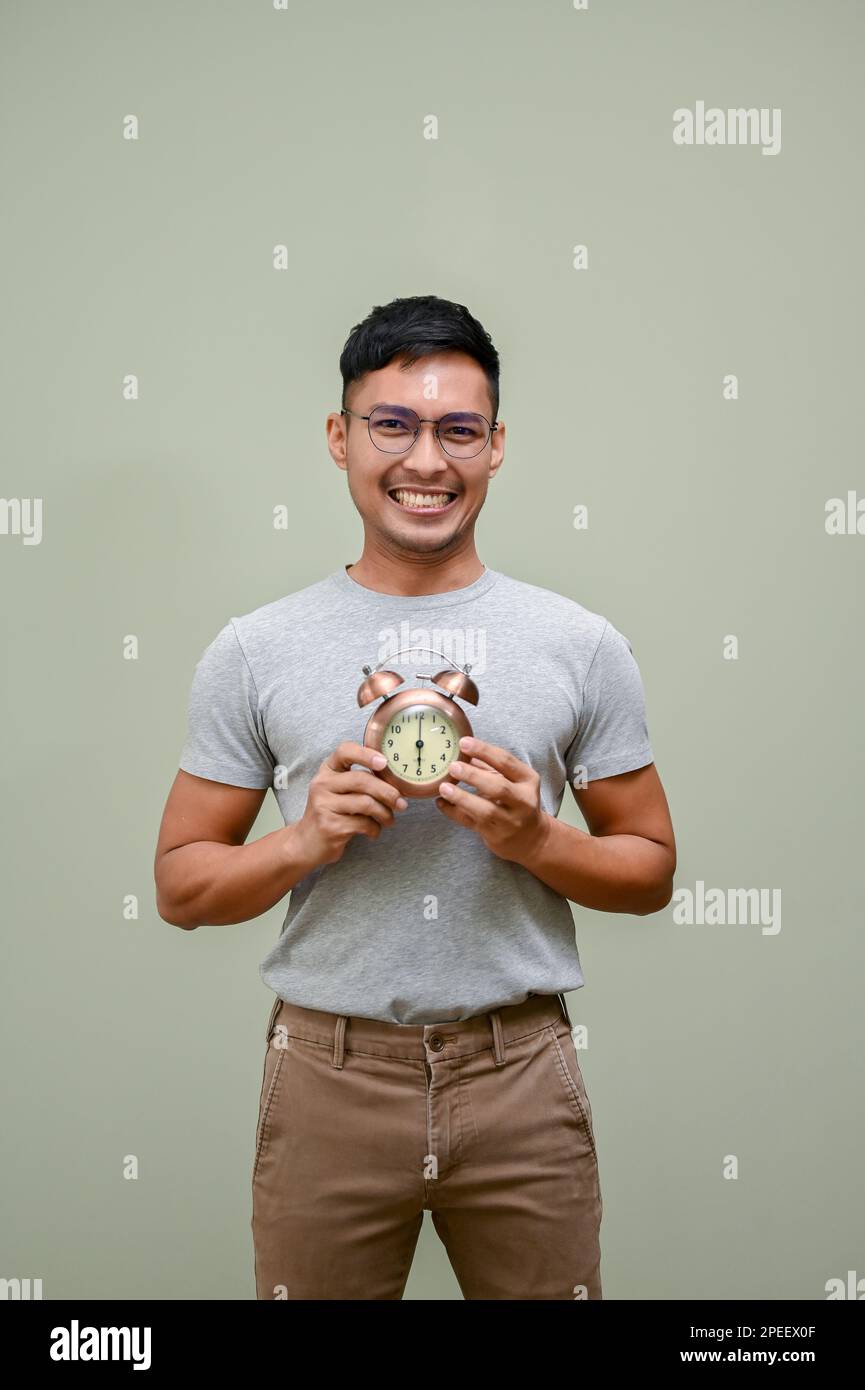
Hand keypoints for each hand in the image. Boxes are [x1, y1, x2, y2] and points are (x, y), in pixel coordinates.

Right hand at [295, 741, 407, 866]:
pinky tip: (373, 832)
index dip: (366, 754)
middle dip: (388, 792)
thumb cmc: (331, 813)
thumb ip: (360, 781)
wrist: (306, 843)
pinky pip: (363, 824)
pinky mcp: (329, 826)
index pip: (345, 751)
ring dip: (384, 814)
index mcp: (327, 770)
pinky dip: (375, 829)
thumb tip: (396, 782)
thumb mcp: (339, 791)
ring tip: (388, 820)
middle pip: (362, 779)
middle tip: (401, 803)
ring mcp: (323, 805)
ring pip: (366, 803)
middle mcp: (322, 784)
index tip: (384, 762)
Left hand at [435, 736, 550, 863]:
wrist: (530, 837)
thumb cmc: (517, 801)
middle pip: (498, 788)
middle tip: (453, 767)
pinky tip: (441, 802)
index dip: (484, 751)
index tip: (463, 743)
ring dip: (462, 798)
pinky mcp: (496, 836)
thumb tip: (463, 749)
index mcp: (528, 780)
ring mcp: (510, 821)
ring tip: (443, 787)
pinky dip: (454, 813)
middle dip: (473, 776)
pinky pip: (471, 823)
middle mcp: (523, 801)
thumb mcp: (512, 780)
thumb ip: (489, 766)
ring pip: (485, 810)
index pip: (506, 762)